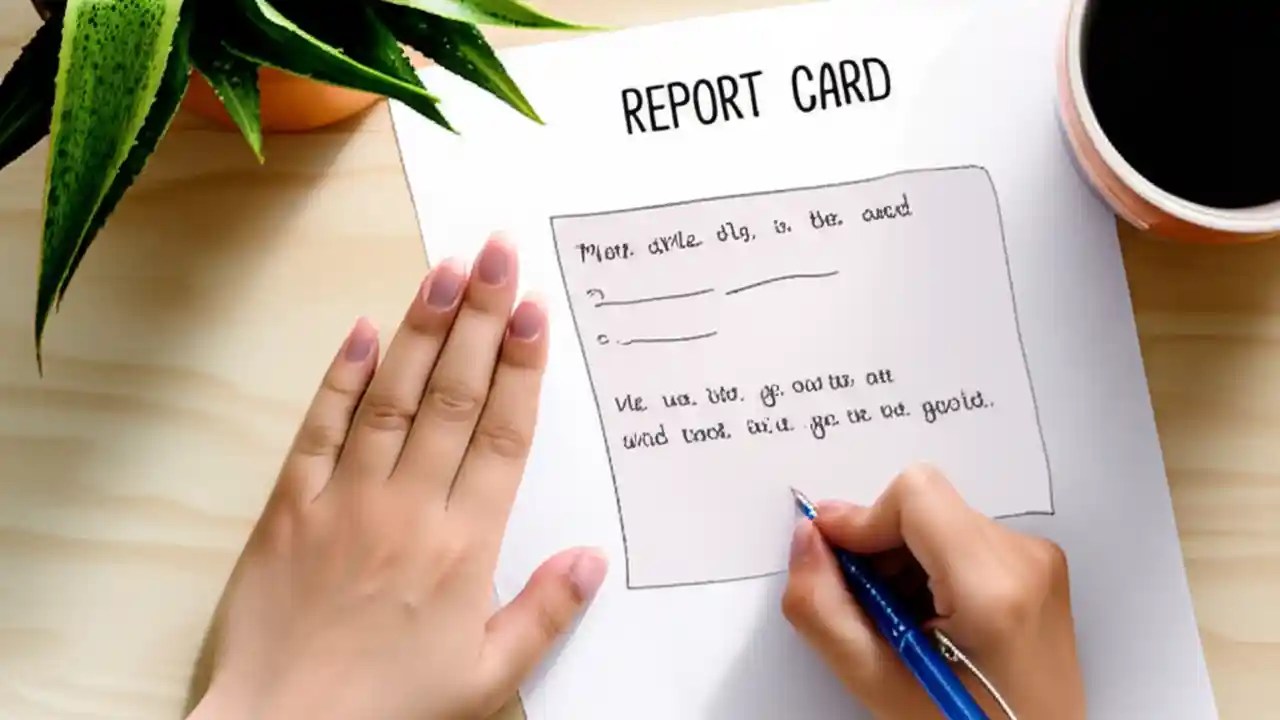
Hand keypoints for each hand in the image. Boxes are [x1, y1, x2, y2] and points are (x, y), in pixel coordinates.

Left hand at [187, 235, 606, 719]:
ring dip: (423, 329)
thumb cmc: (391, 708)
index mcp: (464, 545)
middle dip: (481, 319)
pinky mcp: (291, 505)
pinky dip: (343, 377)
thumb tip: (592, 557)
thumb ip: (545, 613)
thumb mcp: (486, 676)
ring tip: (447, 270)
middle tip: (498, 254)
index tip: (534, 312)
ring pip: (394, 397)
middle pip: (455, 396)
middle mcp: (409, 506)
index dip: (521, 367)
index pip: (503, 435)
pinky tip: (366, 329)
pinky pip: (320, 427)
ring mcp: (346, 498)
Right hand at [782, 464, 1083, 718]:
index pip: (914, 494)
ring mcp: (1037, 564)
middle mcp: (1026, 562)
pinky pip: (961, 541)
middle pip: (923, 508)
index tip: (835, 555)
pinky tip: (928, 622)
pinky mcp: (1035, 571)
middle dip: (879, 549)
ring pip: (938, 522)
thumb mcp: (879, 685)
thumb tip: (808, 542)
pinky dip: (929, 571)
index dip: (861, 520)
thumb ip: (824, 608)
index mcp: (993, 589)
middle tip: (869, 609)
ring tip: (903, 624)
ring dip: (901, 562)